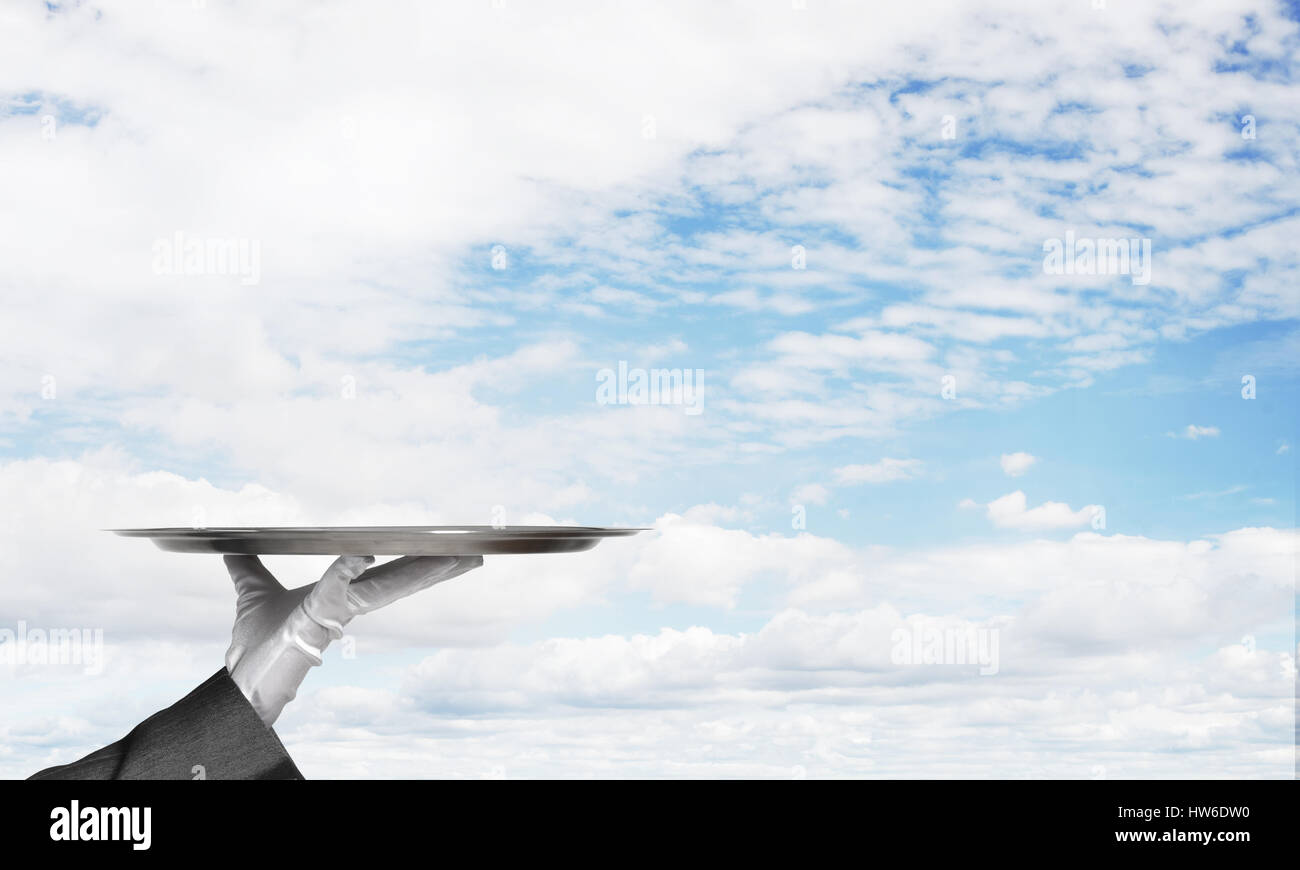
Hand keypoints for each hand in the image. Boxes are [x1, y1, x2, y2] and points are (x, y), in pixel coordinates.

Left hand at [224, 554, 483, 725]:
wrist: (240, 680)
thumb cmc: (253, 645)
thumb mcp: (252, 593)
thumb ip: (247, 568)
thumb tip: (231, 547)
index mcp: (340, 597)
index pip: (385, 575)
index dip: (414, 563)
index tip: (443, 550)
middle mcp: (346, 605)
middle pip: (399, 581)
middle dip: (436, 569)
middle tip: (472, 555)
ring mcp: (336, 612)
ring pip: (386, 587)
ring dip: (421, 572)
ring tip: (457, 558)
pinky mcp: (316, 617)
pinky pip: (335, 587)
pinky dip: (346, 569)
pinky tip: (361, 554)